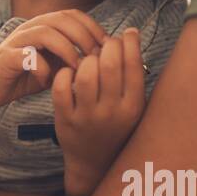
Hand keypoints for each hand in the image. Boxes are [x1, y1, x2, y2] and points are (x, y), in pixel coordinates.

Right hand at [0, 10, 109, 111]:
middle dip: (84, 37)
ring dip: (67, 50)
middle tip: (97, 59)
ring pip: (45, 33)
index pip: (73, 15)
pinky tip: (49, 82)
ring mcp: (16, 42)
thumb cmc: (24, 76)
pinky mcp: (5, 59)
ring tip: (77, 69)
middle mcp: (30, 28)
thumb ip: (72, 57)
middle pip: (62, 19)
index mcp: (44, 26)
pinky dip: (42, 69)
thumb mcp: (54, 65)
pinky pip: (27, 56)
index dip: (93, 27)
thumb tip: (104, 58)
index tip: (108, 48)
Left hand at [52, 27, 145, 195]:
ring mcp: (87, 117)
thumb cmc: (117, 126)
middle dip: (108, 46)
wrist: (94, 162)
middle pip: (109, 65)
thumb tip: (130, 34)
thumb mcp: (134, 107)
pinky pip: (61, 87)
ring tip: (89, 58)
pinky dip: (65, 73)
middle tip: (106, 42)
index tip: (126, 33)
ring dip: (87, 58)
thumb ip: (134, 77)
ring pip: (85, 74)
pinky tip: (71, 71)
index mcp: (133, 107)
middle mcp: (111, 112)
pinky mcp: (65, 119)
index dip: (129, 43)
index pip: (133, 66)